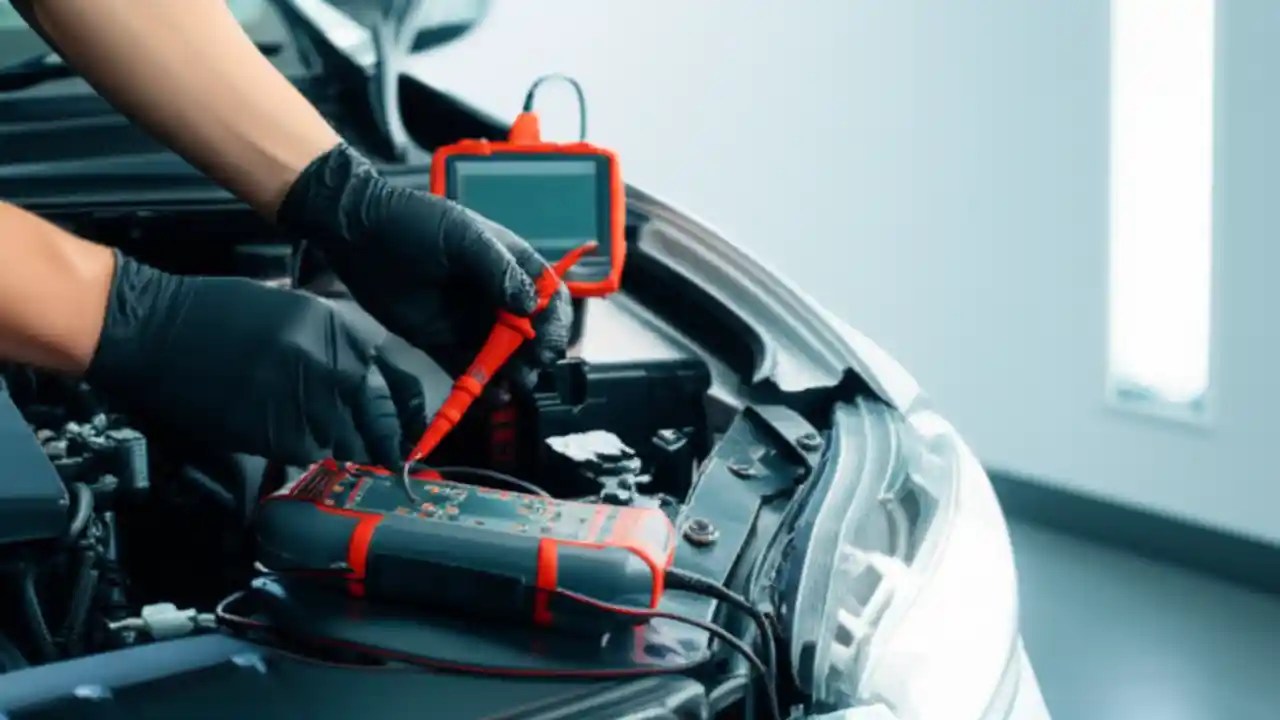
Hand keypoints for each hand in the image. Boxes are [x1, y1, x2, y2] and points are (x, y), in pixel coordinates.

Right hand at [85, 252, 421, 466]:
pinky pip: (309, 454)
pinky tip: (295, 448)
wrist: (156, 330)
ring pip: (347, 442)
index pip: (397, 377)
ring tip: (342, 457)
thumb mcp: (291, 313)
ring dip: (345, 452)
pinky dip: (306, 457)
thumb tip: (360, 376)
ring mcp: (307, 401)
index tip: (411, 424)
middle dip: (384, 439)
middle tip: (388, 455)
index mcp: (339, 330)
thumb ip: (332, 344)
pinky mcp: (276, 432)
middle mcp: (332, 366)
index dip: (407, 407)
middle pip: (380, 417)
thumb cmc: (215, 314)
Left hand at [275, 143, 572, 386]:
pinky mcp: (444, 341)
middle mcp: (496, 295)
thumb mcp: (462, 236)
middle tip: (528, 371)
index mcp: (510, 264)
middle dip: (535, 355)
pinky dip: (484, 386)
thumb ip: (499, 270)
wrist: (357, 235)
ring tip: (512, 387)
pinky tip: (491, 395)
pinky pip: (470, 369)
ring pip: (504, 356)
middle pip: (531, 333)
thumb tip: (530, 305)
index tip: (546, 341)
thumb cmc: (412, 222)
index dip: (555, 321)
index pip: (549, 296)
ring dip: (513, 374)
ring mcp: (471, 320)